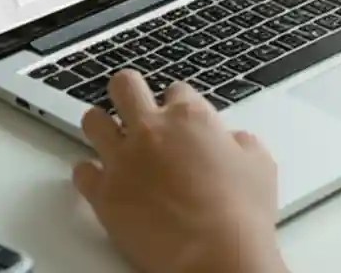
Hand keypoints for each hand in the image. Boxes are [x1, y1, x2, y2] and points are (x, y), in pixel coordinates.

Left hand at [73, 72, 286, 272]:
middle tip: (132, 104)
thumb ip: (242, 143)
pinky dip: (90, 173)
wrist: (214, 254)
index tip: (178, 115)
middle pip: (125, 86)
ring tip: (110, 137)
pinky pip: (81, 170)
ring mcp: (123, 159)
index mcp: (190, 118)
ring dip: (101, 126)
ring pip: (93, 120)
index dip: (178, 103)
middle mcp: (151, 130)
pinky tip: (102, 179)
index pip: (176, 89)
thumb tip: (234, 141)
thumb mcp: (260, 165)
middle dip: (128, 91)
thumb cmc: (240, 214)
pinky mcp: (104, 193)